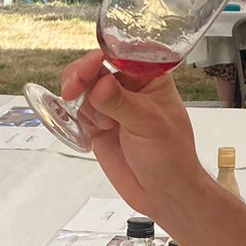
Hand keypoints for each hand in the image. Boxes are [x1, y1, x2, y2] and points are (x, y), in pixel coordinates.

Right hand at [57, 52, 203, 221]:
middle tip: (73, 88)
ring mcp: (112, 105)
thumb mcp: (149, 125)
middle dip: (82, 73)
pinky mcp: (97, 124)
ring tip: (95, 121)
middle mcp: (130, 87)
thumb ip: (121, 103)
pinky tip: (89, 129)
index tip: (95, 63)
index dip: (106, 52)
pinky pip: (78, 110)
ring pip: (84, 87)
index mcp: (151, 78)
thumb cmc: (171, 157)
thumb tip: (99, 85)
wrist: (163, 194)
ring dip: (79, 96)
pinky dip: (75, 114)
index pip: (125, 52)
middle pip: (97, 66)